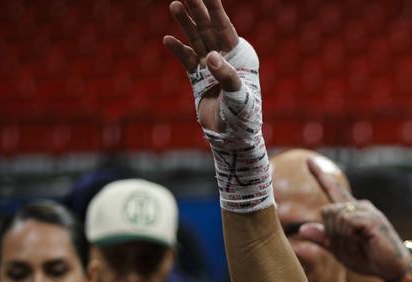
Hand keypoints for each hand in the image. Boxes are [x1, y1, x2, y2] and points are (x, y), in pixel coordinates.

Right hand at [163, 0, 240, 132]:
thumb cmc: (243, 116)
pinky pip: (186, 59)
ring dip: (185, 23)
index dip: (215, 8)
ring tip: (175, 4)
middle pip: (207, 27)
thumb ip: (226, 76)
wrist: (232, 137)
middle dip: (196, 9)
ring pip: (195, 39)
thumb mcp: (238, 96)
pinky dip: (177, 50)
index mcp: (239, 55)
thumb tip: (211, 56)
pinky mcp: (197, 78)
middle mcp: (223, 57)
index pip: (224, 26)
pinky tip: (167, 39)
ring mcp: (209, 66)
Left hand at [298, 163, 411, 280]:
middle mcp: (359, 206)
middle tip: (350, 244)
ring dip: (341, 236)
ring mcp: (367, 210)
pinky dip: (349, 235)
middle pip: (327, 211)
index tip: (308, 160)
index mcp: (351, 212)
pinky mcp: (372, 219)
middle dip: (331, 232)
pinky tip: (363, 240)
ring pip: (335, 216)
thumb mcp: (340, 251)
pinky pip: (347, 221)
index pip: (333, 190)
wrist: (392, 267)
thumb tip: (302, 229)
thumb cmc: (369, 258)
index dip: (320, 176)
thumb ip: (323, 239)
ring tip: (359, 243)